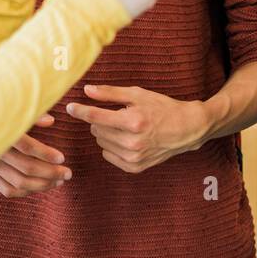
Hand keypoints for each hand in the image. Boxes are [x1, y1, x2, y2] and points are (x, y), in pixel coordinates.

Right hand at [0, 113, 71, 197]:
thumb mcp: (14, 110)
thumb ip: (32, 115)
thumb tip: (51, 121)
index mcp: (2, 133)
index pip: (27, 146)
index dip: (46, 153)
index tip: (62, 158)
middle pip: (26, 167)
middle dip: (50, 172)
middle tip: (68, 173)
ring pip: (19, 182)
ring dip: (42, 184)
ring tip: (59, 181)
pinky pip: (8, 190)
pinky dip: (26, 191)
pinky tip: (41, 187)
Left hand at [65, 83, 207, 172]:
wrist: (186, 129)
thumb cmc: (162, 108)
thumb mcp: (138, 94)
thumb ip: (110, 93)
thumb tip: (86, 90)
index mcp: (133, 121)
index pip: (95, 117)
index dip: (80, 110)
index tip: (70, 107)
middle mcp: (132, 142)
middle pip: (96, 130)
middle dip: (99, 121)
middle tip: (115, 114)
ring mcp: (134, 157)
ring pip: (101, 143)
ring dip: (106, 133)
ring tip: (123, 126)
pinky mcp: (135, 167)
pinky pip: (109, 156)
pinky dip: (112, 147)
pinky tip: (126, 139)